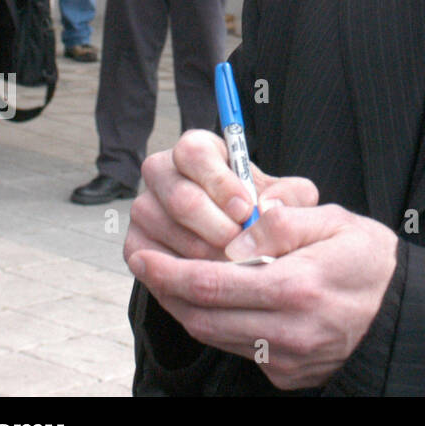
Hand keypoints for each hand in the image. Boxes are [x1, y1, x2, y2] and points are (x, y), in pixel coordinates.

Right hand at [125, 129, 315, 263]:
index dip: (219, 182)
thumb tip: (269, 206)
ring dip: (201, 251)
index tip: (245, 209)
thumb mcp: (287, 198)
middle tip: (239, 244)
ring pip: (164, 228)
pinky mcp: (135, 242)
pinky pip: (150, 257)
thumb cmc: (262, 211)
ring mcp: (144, 207)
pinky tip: (207, 275)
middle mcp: (162, 172)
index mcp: (197, 150)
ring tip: (230, 263)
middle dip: (215, 226)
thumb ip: (289, 195)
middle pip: (180, 196)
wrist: (240, 245)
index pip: (194, 153)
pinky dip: (181, 270)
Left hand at [129, 202, 397, 390]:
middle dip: (166, 290)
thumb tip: (236, 234)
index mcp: (298, 286)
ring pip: (214, 336)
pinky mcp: (286, 375)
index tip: (145, 255)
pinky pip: (239, 349)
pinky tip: (216, 301)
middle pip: (202, 317)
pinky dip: (219, 325)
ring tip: (171, 279)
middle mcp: (287, 330)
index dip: (169, 272)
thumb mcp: (338, 222)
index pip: (212, 284)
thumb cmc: (372, 260)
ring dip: (186, 308)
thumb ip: (285, 223)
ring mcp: (286, 359)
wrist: (405, 313)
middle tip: (144, 263)